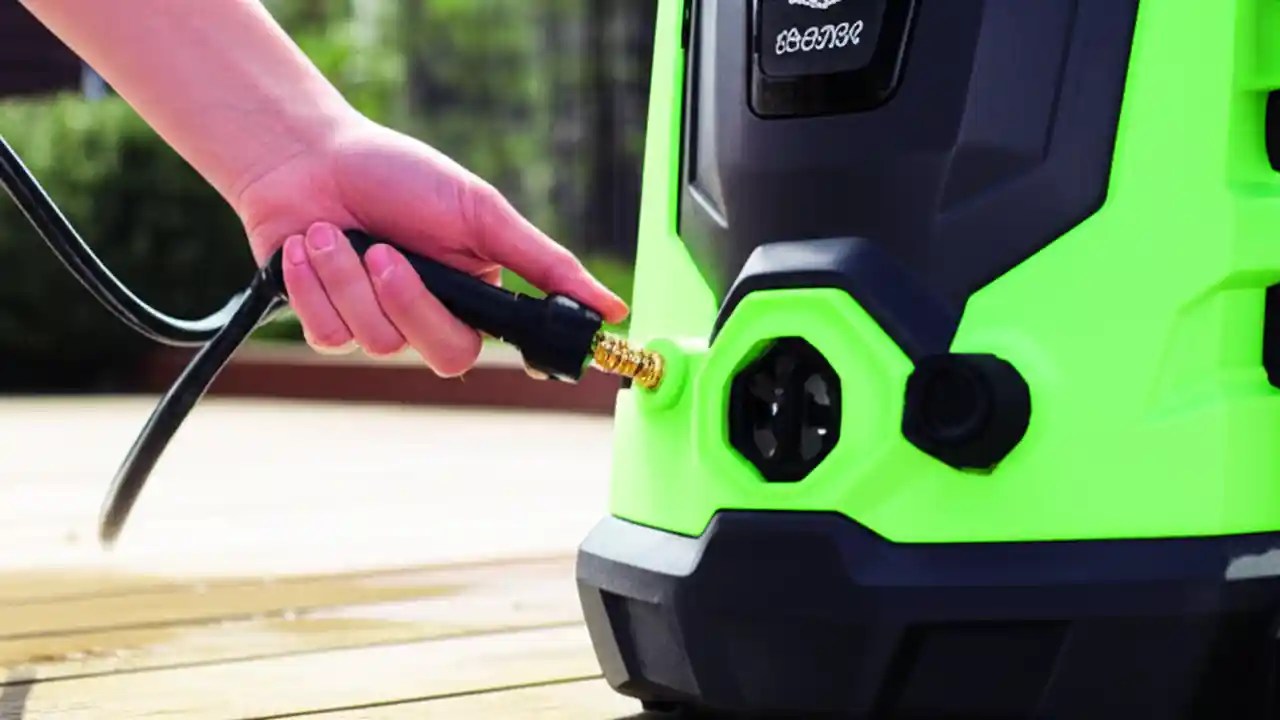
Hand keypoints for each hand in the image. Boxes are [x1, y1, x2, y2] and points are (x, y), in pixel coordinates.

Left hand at [234, 116, 628, 375]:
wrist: (308, 158)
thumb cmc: (398, 175)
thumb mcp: (481, 213)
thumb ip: (545, 263)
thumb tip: (613, 307)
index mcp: (476, 294)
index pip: (505, 340)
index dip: (492, 333)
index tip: (467, 299)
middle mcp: (431, 318)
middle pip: (443, 353)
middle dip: (408, 300)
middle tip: (385, 251)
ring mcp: (379, 328)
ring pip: (379, 342)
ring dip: (349, 278)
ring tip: (333, 231)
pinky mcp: (329, 328)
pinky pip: (330, 336)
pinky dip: (314, 286)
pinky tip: (307, 247)